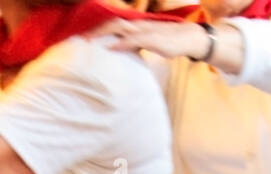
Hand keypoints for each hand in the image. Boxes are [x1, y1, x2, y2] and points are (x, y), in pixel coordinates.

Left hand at [91, 19, 210, 59]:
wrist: (188, 38)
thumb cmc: (168, 42)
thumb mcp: (148, 44)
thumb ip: (134, 46)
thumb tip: (122, 53)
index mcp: (136, 26)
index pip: (114, 25)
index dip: (100, 30)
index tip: (86, 38)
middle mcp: (138, 25)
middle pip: (112, 23)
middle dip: (96, 30)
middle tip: (82, 39)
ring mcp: (145, 30)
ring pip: (120, 27)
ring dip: (103, 33)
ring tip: (91, 40)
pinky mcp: (152, 38)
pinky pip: (134, 39)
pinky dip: (121, 43)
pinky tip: (112, 47)